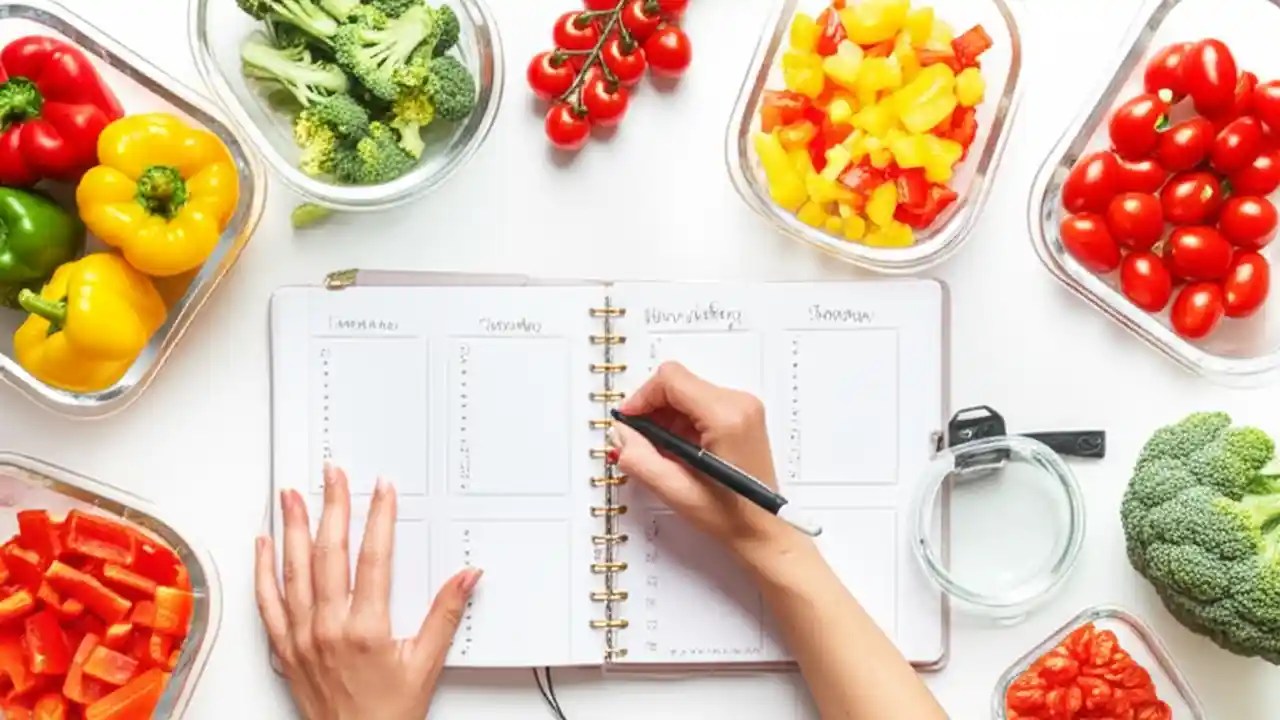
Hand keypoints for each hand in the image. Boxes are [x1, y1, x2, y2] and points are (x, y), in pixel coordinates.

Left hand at [255, 465, 482, 719]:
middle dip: (332, 508)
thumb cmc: (388, 714)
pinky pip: (268, 602)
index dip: (378, 519)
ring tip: (293, 495)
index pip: (373, 559)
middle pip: (329, 554)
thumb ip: (445, 615)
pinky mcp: (285, 649)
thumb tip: (466, 577)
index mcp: (365, 629)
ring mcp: (301, 638)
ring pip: (294, 571)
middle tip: (333, 476)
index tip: (382, 490)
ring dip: (293, 528)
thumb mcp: (426, 664)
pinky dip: (264, 570)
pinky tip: (265, 544)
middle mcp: (328, 629)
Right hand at [609, 362, 803, 561]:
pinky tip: (679, 451)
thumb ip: (639, 457)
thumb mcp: (675, 490)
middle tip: (640, 440)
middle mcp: (739, 404)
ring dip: (667, 418)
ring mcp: (744, 409)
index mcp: (726, 417)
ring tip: (662, 452)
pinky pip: (701, 405)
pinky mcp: (743, 417)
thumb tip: (621, 433)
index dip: (642, 397)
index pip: (672, 379)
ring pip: (688, 394)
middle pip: (679, 384)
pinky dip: (682, 423)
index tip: (628, 419)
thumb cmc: (730, 515)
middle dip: (653, 409)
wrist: (762, 530)